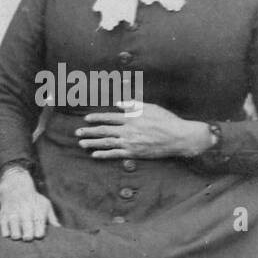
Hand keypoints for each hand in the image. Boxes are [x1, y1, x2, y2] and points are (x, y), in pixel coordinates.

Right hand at [0, 168, 58, 241]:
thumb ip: (52, 218)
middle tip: (28, 238)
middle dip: (28, 234)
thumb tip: (59, 229)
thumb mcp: (45, 205)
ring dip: (16, 234)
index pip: (39, 223)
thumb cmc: (34, 200)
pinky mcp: (3, 216)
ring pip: (14, 229)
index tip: (39, 236)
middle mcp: (25, 211)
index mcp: (37, 209)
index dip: (39, 231)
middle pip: (26, 227)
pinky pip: (3, 227)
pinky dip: (6, 232)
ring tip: (18, 236)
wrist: (15, 188)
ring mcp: (13, 213)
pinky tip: (9, 233)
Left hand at [77, 103, 213, 159]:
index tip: (86, 118)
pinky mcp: (134, 153)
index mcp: (132, 118)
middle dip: (89, 131)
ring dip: (92, 143)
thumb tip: (118, 102)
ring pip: (106, 143)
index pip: (109, 117)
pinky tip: (94, 155)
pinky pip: (115, 154)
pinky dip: (103, 155)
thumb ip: (133, 105)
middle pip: (104, 131)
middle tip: (77, 133)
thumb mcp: (151, 107)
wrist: (179, 137)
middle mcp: (128, 130)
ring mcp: (130, 143)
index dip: (96, 118)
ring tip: (81, 143)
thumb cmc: (166, 120)